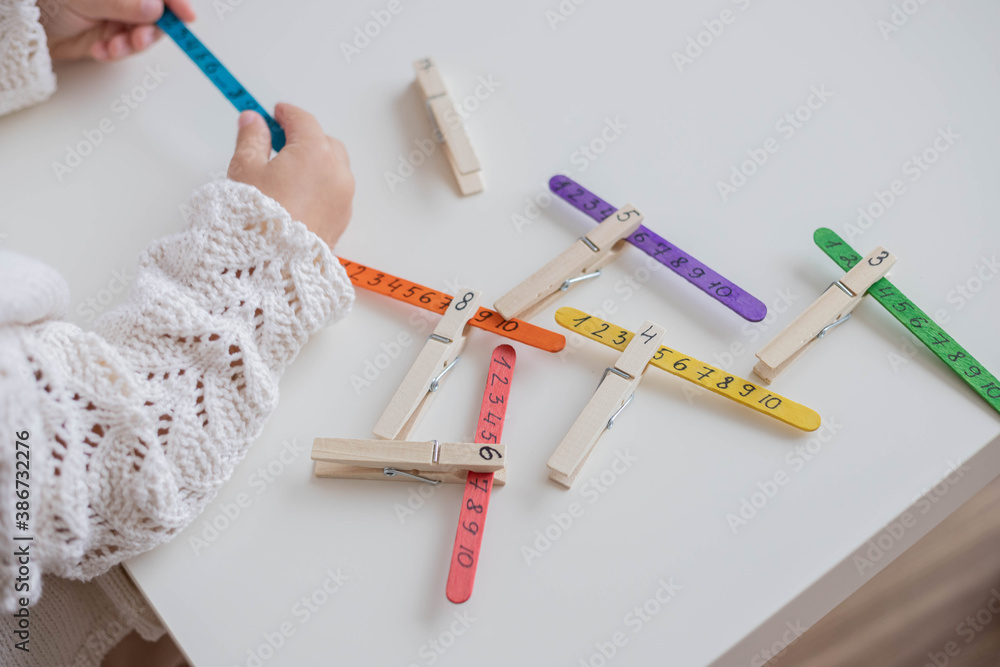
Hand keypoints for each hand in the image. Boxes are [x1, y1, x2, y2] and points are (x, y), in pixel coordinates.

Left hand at [40, 0, 195, 60]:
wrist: (24, 29)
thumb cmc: (45, 0)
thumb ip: (123, 2)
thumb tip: (155, 8)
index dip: (177, 3)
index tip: (186, 17)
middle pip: (157, 14)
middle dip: (151, 30)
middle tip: (140, 38)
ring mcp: (118, 17)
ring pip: (144, 34)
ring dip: (132, 44)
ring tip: (114, 46)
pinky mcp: (111, 38)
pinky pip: (127, 49)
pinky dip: (117, 52)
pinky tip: (102, 49)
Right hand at [228, 104, 354, 247]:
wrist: (272, 263)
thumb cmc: (258, 218)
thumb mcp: (245, 169)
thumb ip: (251, 139)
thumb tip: (253, 121)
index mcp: (316, 152)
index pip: (304, 121)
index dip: (287, 114)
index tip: (276, 113)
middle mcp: (337, 173)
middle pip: (325, 143)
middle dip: (306, 139)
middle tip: (280, 142)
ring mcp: (343, 199)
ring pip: (334, 170)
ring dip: (316, 164)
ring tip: (289, 172)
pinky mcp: (342, 221)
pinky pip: (335, 194)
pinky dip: (321, 188)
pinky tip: (299, 196)